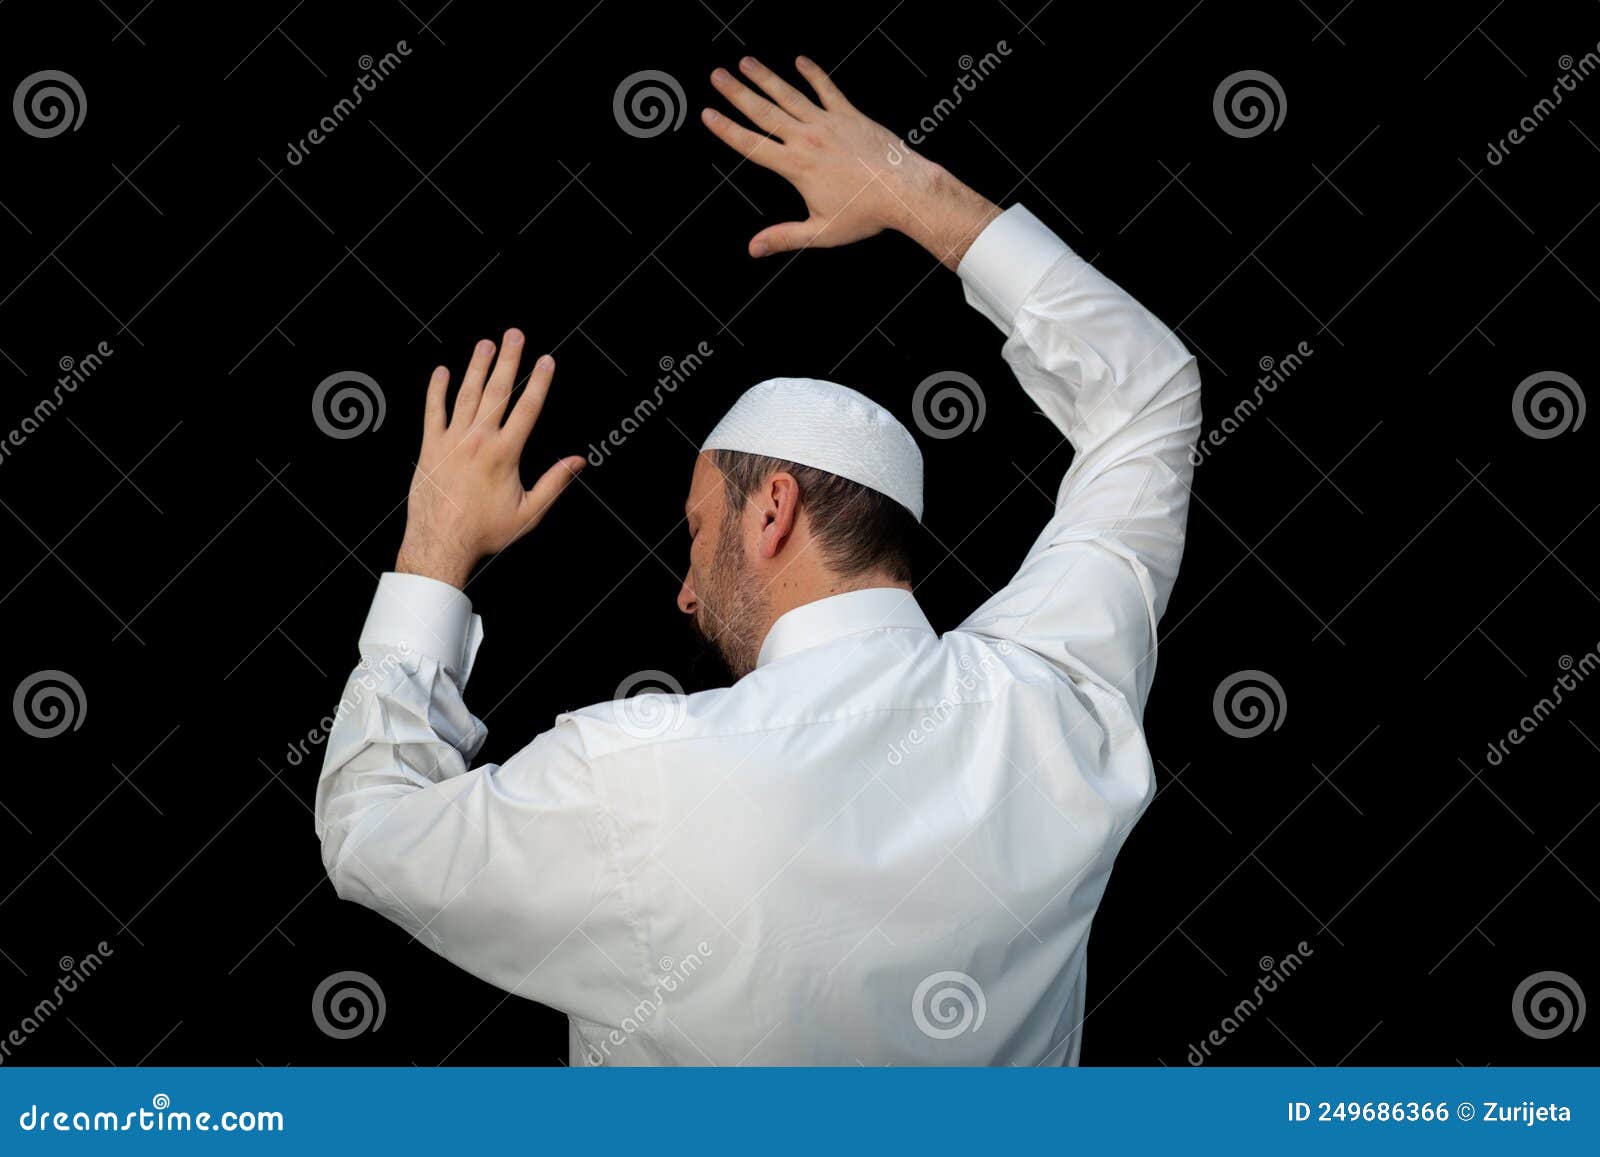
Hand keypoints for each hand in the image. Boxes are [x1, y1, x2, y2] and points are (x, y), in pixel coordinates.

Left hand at [395, 329, 584, 588]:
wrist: (440, 543)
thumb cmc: (485, 531)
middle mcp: (478, 440)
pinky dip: (437, 390)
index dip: (539, 382)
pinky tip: (442, 372)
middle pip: (497, 391)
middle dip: (508, 360)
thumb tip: (578, 461)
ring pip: (466, 395)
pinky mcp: (429, 447)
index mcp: (505, 454)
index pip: (527, 408)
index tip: (547, 360)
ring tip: (486, 344)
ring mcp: (451, 441)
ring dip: (477, 366)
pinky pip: (433, 411)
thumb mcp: (528, 513)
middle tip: (514, 334)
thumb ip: (554, 483)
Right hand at [701, 55, 999, 267]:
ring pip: (790, 95)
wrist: (904, 191)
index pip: (751, 145)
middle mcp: (808, 139)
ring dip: (766, 77)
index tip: (707, 114)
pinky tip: (800, 61)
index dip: (726, 129)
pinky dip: (813, 74)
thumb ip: (784, 237)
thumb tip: (753, 248)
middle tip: (716, 75)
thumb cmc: (865, 214)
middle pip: (764, 112)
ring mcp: (829, 123)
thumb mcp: (821, 232)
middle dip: (737, 92)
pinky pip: (827, 89)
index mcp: (796, 166)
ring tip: (745, 62)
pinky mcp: (850, 116)